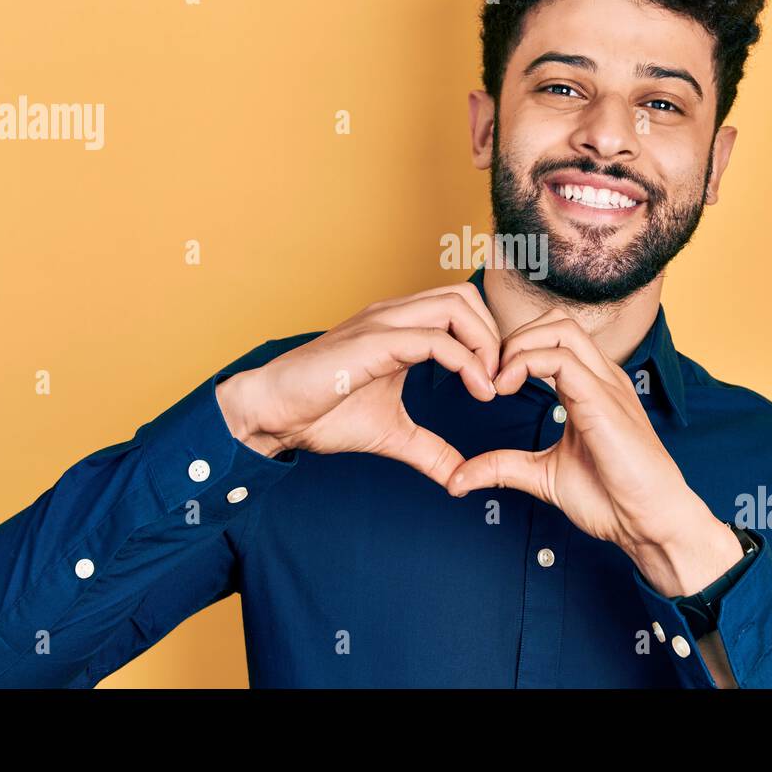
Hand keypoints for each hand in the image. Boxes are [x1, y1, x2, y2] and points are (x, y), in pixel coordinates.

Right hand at [223, 282, 500, 485]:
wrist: (272, 413)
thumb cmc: (321, 414)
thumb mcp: (391, 433)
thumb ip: (429, 450)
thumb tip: (460, 476)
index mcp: (399, 327)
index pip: (460, 307)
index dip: (488, 340)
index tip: (496, 384)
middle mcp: (393, 315)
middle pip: (466, 295)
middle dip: (494, 335)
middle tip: (499, 382)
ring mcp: (382, 323)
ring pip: (455, 305)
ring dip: (485, 344)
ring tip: (489, 386)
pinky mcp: (373, 343)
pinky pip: (434, 339)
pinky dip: (465, 361)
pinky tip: (477, 391)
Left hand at [443, 307, 741, 595]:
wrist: (650, 523)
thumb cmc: (612, 499)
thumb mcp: (544, 476)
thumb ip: (504, 466)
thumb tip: (459, 478)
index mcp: (590, 388)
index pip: (551, 338)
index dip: (514, 350)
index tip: (488, 384)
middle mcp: (600, 377)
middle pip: (554, 321)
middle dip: (512, 338)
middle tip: (488, 377)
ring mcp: (605, 385)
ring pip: (558, 328)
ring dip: (517, 346)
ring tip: (496, 382)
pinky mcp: (604, 401)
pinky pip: (562, 360)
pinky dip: (524, 364)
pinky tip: (505, 390)